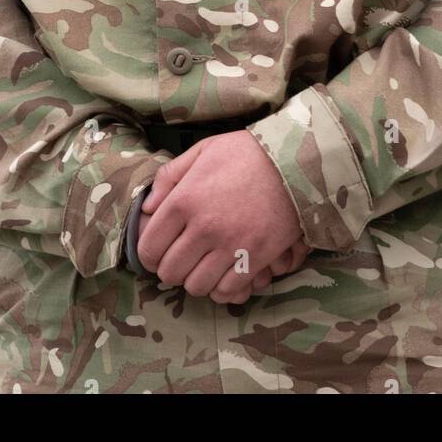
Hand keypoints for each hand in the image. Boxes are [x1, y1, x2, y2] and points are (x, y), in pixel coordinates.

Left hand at [136, 130, 302, 298]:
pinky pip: (227, 290)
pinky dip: (222, 287)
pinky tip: (225, 272)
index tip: (160, 251)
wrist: (294, 161)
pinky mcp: (255, 258)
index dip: (150, 255)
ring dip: (196, 280)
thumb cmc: (246, 153)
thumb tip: (146, 209)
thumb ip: (169, 176)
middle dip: (172, 269)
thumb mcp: (203, 151)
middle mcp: (203, 228)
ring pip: (196, 286)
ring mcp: (230, 246)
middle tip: (183, 259)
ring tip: (204, 265)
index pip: (149, 247)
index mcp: (184, 200)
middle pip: (170, 272)